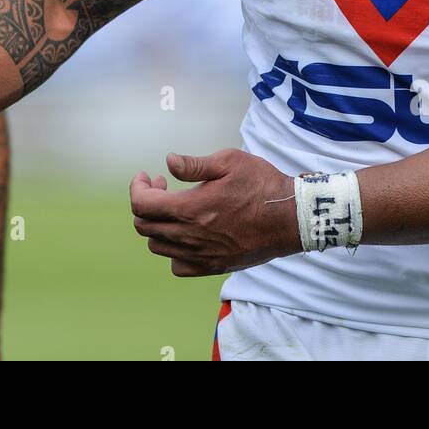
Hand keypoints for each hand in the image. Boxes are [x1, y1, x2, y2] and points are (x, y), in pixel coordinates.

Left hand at [129, 149, 300, 276]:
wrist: (290, 218)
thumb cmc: (262, 184)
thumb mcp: (229, 162)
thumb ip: (193, 164)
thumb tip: (168, 162)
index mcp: (190, 209)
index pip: (142, 205)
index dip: (137, 187)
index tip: (148, 176)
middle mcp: (191, 237)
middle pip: (144, 226)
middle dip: (146, 203)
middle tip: (163, 186)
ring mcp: (201, 255)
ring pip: (157, 246)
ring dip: (158, 225)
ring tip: (176, 207)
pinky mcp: (213, 266)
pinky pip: (177, 265)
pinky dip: (173, 250)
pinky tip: (187, 233)